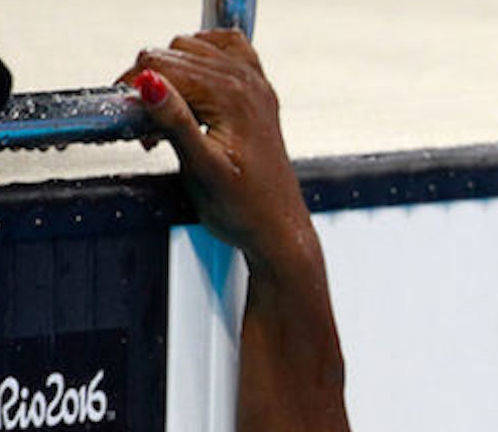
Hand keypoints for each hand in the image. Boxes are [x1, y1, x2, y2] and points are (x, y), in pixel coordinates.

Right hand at [116, 31, 308, 261]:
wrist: (277, 229)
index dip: (135, 89)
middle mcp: (248, 82)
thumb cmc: (244, 209)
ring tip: (169, 119)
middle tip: (150, 130)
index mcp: (233, 96)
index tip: (131, 121)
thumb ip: (175, 122)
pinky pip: (224, 49)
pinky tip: (191, 86)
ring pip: (192, 48)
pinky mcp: (257, 92)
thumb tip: (148, 83)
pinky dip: (200, 58)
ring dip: (170, 74)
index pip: (163, 65)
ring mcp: (256, 84)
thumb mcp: (201, 169)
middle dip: (150, 84)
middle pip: (174, 52)